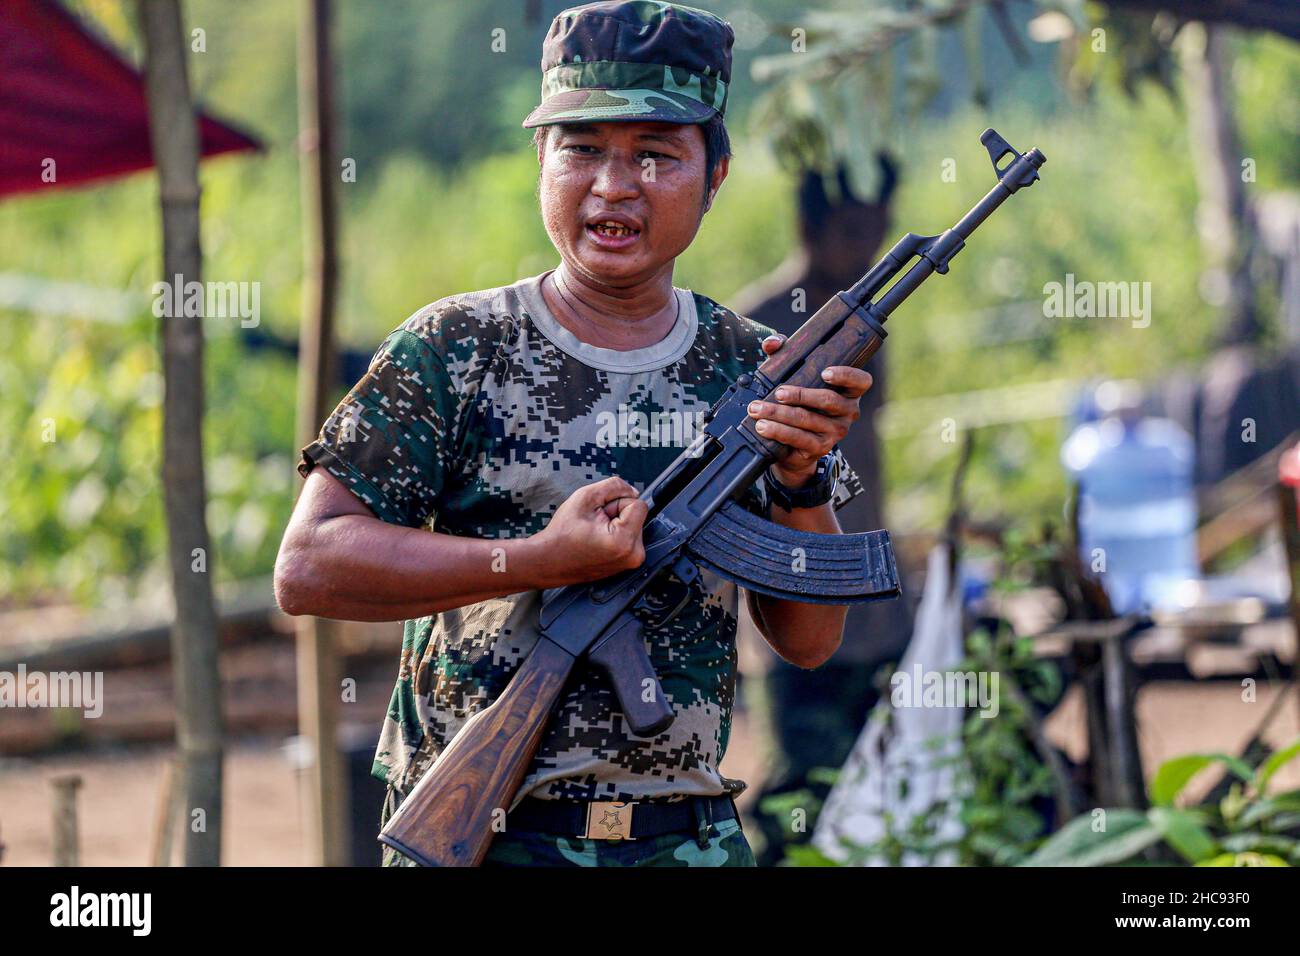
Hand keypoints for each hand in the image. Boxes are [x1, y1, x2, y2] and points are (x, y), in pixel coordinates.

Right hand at [533, 476, 647, 586]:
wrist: (548, 561)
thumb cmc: (562, 534)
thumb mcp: (585, 498)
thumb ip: (614, 486)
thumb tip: (632, 490)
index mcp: (625, 541)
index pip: (638, 504)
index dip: (616, 503)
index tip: (599, 514)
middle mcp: (634, 555)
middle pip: (636, 515)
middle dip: (616, 514)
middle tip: (594, 525)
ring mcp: (631, 562)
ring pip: (632, 525)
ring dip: (615, 523)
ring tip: (594, 533)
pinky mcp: (627, 563)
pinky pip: (628, 537)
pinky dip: (615, 534)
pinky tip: (597, 540)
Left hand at [748, 334, 873, 487]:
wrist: (794, 446)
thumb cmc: (798, 404)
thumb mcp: (793, 377)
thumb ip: (783, 356)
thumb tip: (772, 343)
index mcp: (848, 392)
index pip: (861, 381)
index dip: (847, 375)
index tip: (825, 372)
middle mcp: (847, 412)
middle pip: (828, 400)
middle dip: (800, 394)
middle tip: (778, 392)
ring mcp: (836, 432)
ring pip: (807, 419)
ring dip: (779, 414)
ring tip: (757, 409)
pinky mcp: (821, 448)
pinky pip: (799, 438)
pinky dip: (778, 431)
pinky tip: (763, 427)